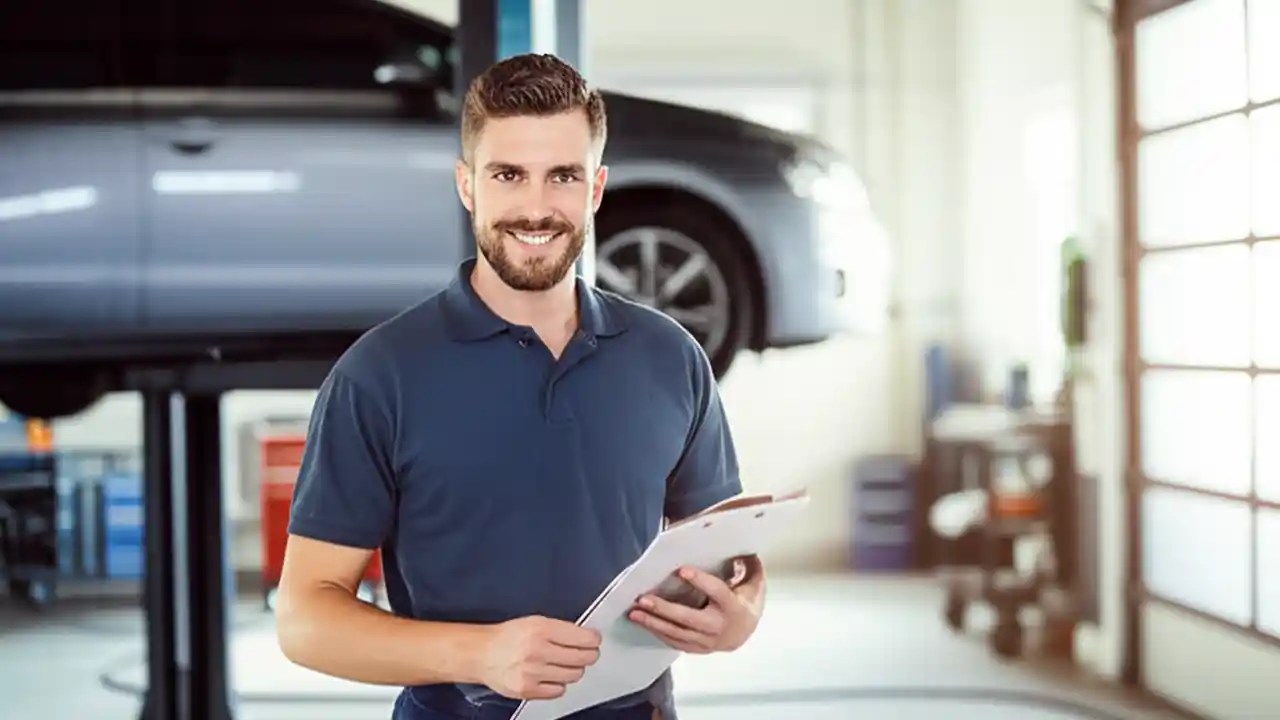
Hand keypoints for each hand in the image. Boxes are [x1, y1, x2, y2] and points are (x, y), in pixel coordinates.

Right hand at [474, 616, 601, 699]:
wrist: (482, 654)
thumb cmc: (508, 636)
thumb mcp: (534, 621)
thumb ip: (560, 629)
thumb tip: (586, 637)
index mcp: (540, 629)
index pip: (582, 638)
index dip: (593, 640)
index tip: (594, 640)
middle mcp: (537, 651)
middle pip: (582, 658)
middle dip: (589, 655)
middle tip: (587, 653)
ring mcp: (532, 673)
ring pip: (573, 675)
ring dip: (574, 670)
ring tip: (565, 664)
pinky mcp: (527, 690)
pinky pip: (558, 690)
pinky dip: (558, 684)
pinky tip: (551, 675)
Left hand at [628, 555, 765, 653]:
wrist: (744, 634)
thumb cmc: (745, 602)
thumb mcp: (753, 582)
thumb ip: (748, 564)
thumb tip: (743, 545)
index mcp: (733, 606)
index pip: (716, 591)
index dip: (700, 581)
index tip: (681, 570)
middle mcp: (718, 626)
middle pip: (688, 618)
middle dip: (664, 609)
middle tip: (643, 599)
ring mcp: (706, 641)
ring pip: (676, 633)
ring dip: (653, 623)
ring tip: (634, 613)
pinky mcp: (695, 648)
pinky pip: (674, 642)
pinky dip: (657, 632)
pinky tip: (643, 622)